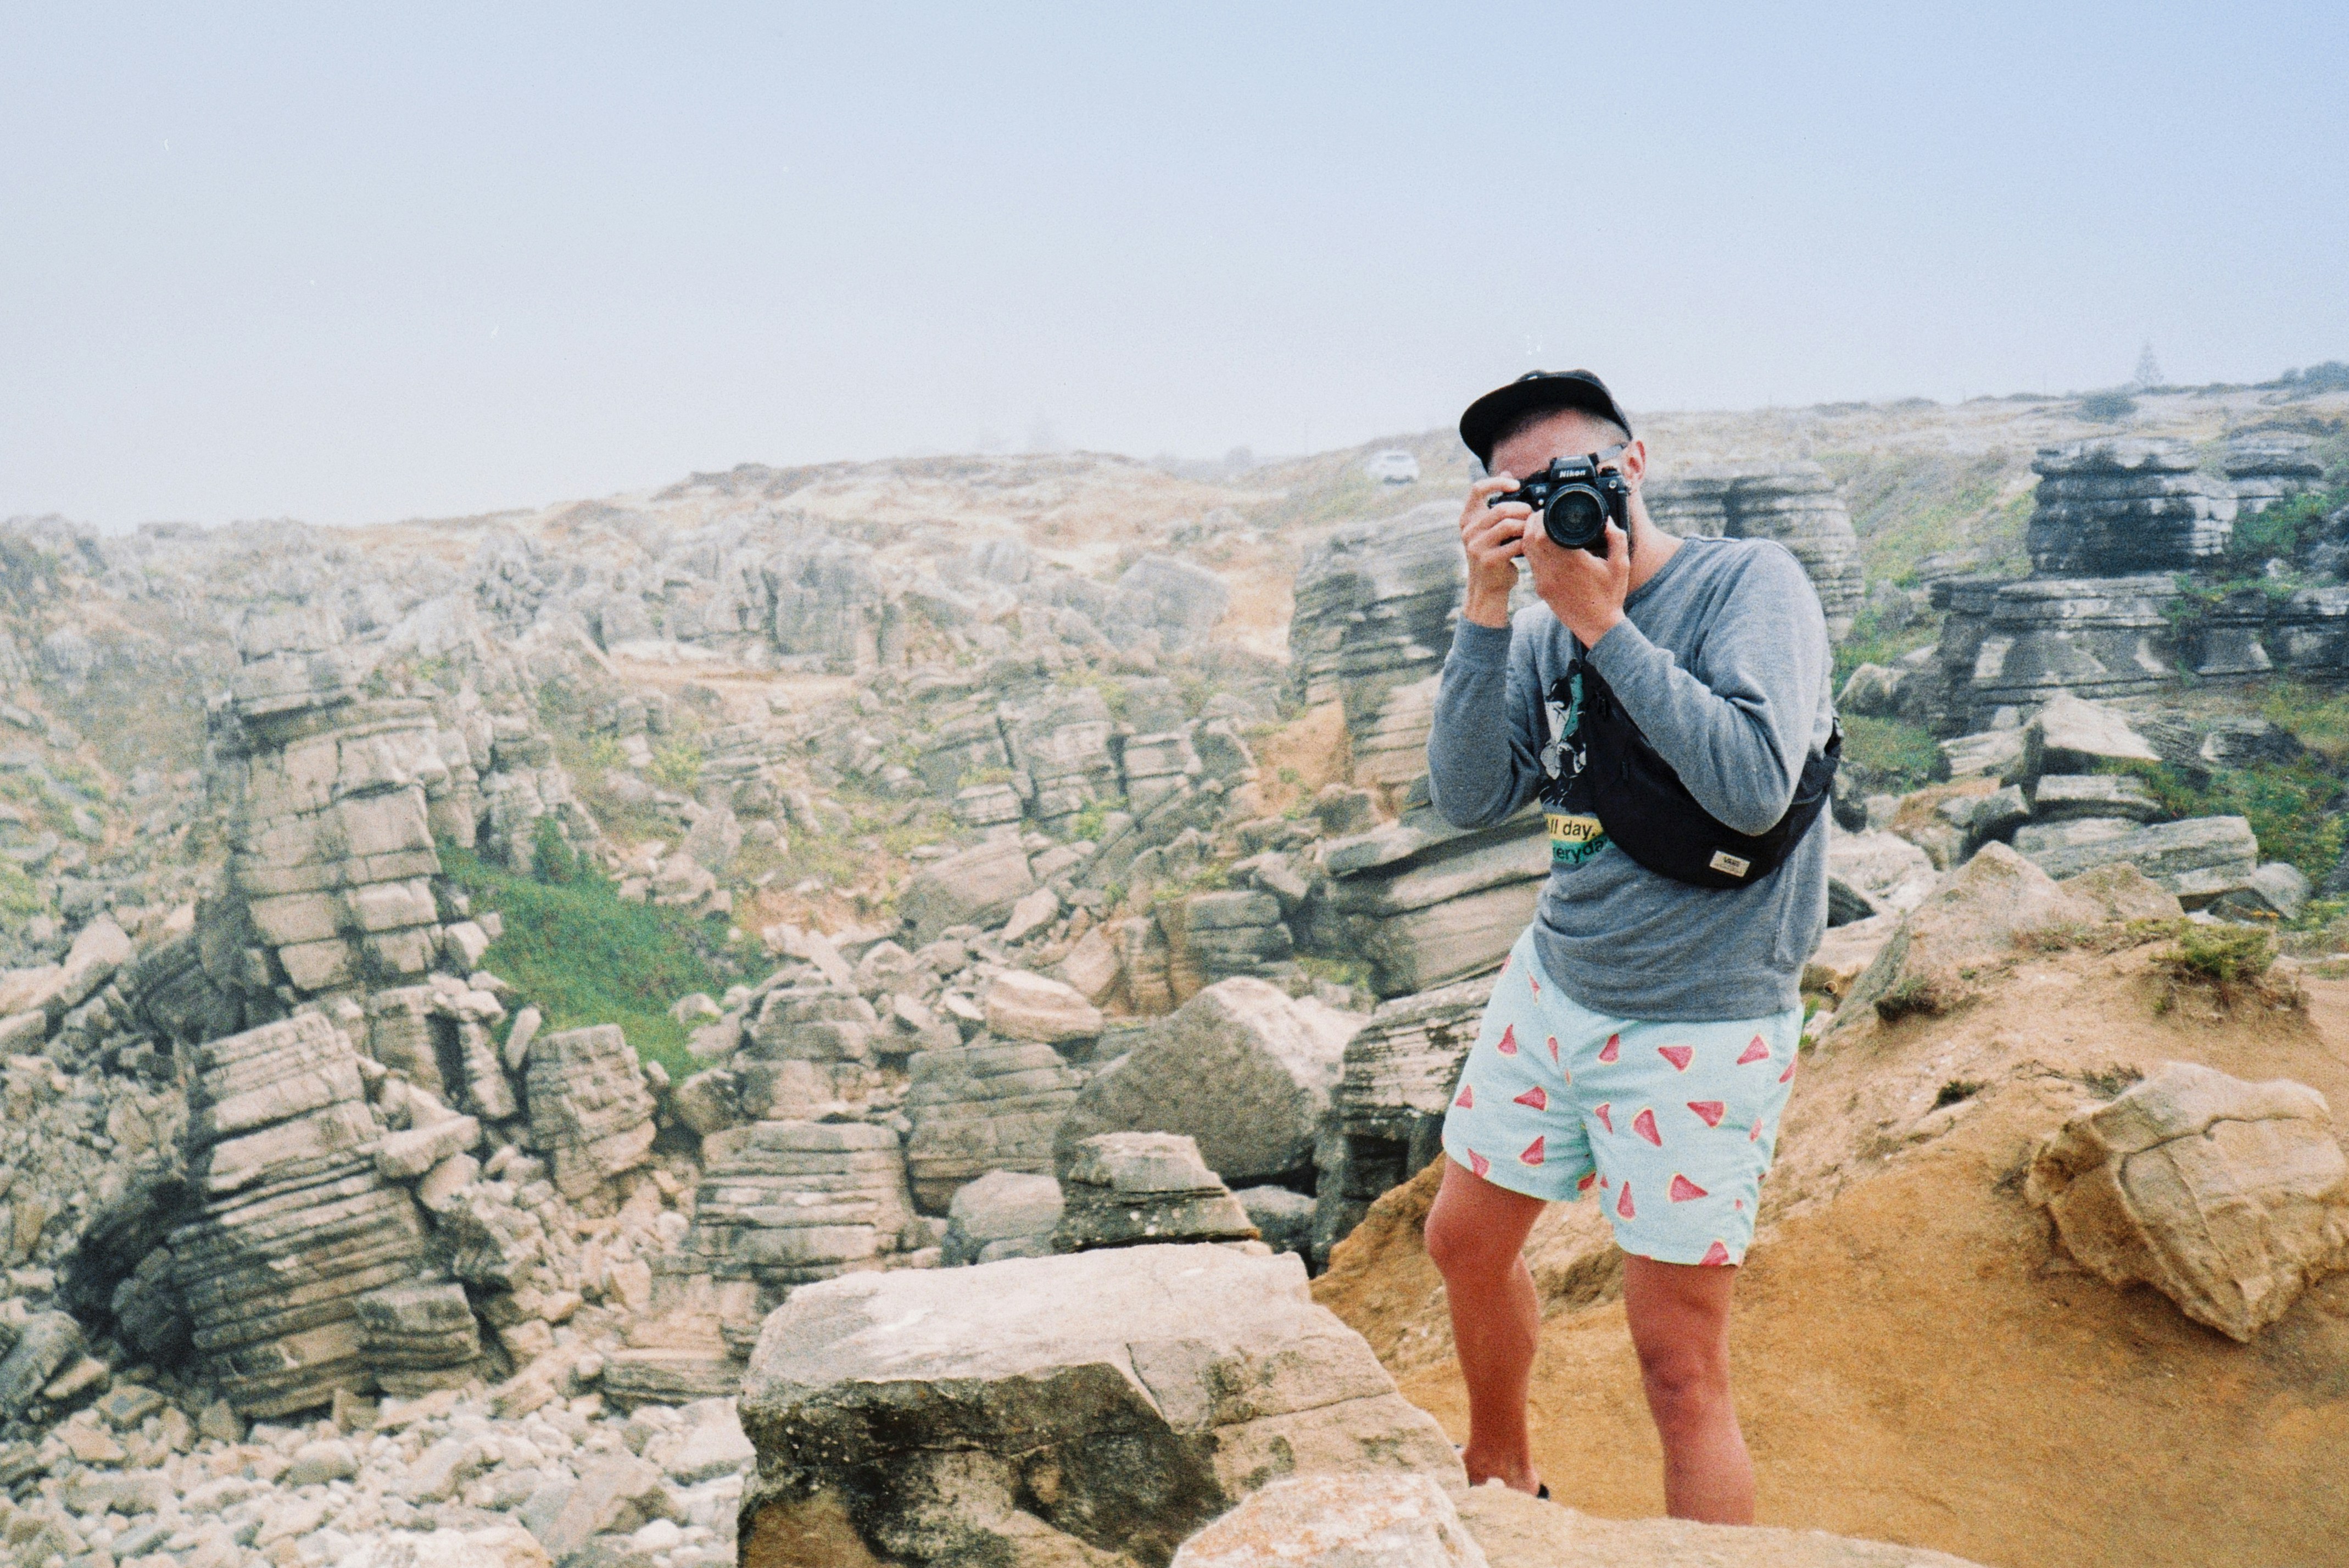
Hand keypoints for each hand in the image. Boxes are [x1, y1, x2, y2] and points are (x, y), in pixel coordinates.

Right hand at [1459, 475, 1528, 627]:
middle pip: (1501, 507)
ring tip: (1531, 531)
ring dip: (1526, 526)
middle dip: (1523, 510)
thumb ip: (1495, 504)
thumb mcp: (1489, 528)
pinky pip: (1515, 543)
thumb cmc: (1492, 555)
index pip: (1477, 489)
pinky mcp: (1488, 560)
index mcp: (1467, 519)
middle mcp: (1468, 531)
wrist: (1486, 589)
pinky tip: (1529, 546)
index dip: (1498, 482)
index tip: (1515, 485)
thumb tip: (1506, 473)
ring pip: (1509, 524)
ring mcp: (1476, 546)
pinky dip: (1527, 543)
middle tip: (1532, 516)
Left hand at [1525, 519, 1630, 646]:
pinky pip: (1531, 564)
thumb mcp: (1620, 566)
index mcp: (1572, 561)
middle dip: (1532, 522)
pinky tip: (1541, 545)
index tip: (1550, 510)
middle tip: (1542, 514)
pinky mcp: (1541, 589)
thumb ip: (1616, 539)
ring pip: (1526, 551)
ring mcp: (1544, 581)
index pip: (1544, 533)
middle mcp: (1554, 571)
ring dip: (1529, 535)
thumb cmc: (1611, 596)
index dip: (1542, 517)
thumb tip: (1607, 519)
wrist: (1598, 627)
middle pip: (1529, 538)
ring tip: (1540, 526)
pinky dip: (1532, 551)